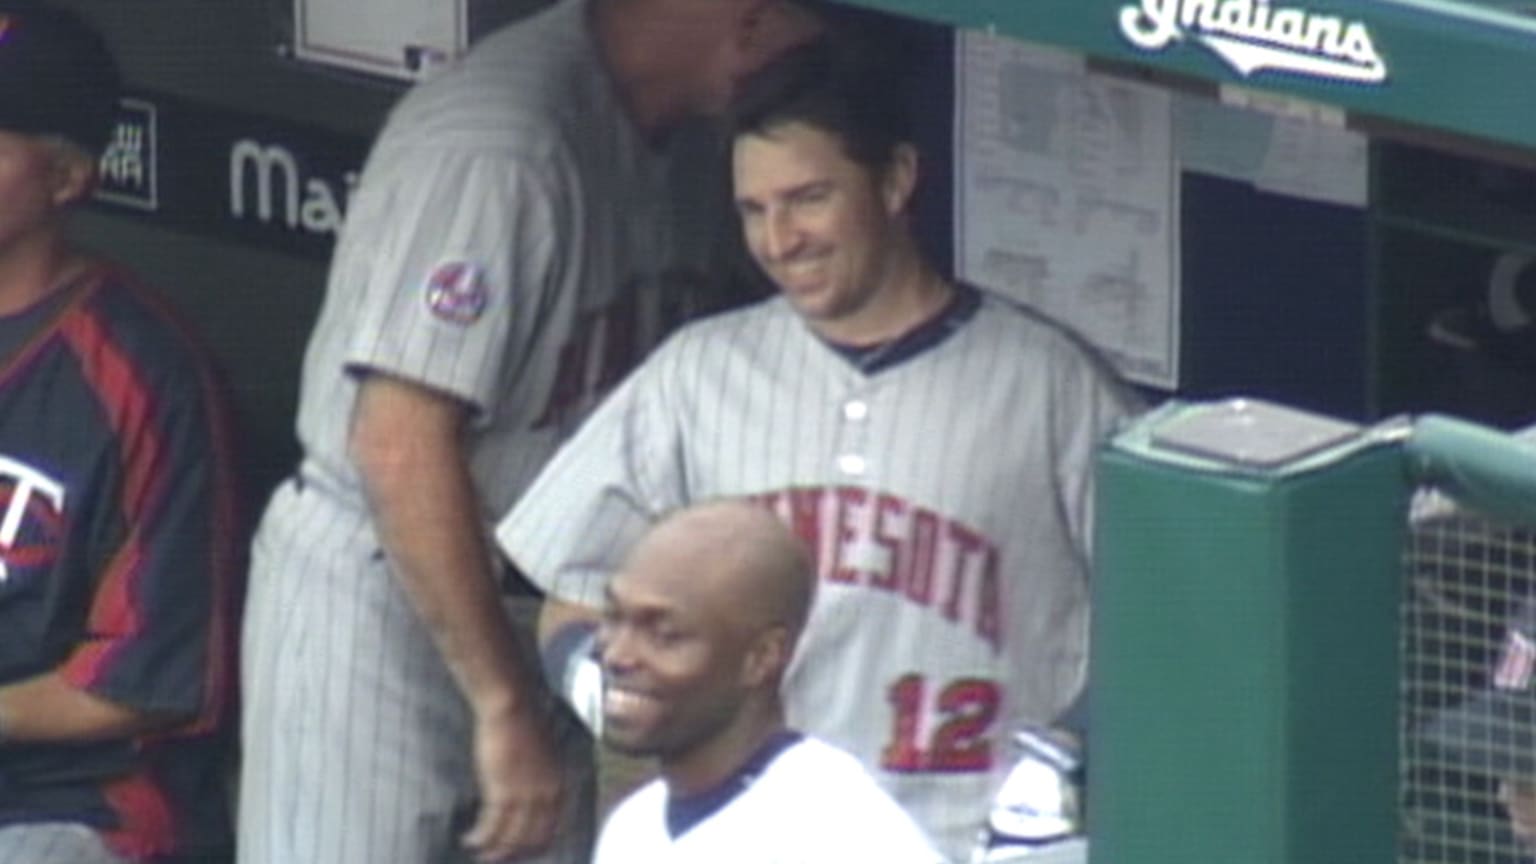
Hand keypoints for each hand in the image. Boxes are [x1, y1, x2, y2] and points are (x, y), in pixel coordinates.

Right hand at [461, 703, 564, 861]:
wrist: (513, 704)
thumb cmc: (525, 721)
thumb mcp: (543, 754)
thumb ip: (542, 776)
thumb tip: (532, 791)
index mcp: (561, 785)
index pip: (554, 830)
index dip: (536, 846)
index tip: (521, 851)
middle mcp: (548, 795)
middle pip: (533, 840)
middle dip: (515, 854)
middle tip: (497, 858)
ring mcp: (526, 795)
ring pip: (511, 839)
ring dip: (494, 852)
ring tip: (480, 855)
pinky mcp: (502, 791)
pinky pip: (491, 827)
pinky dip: (479, 838)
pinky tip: (469, 840)